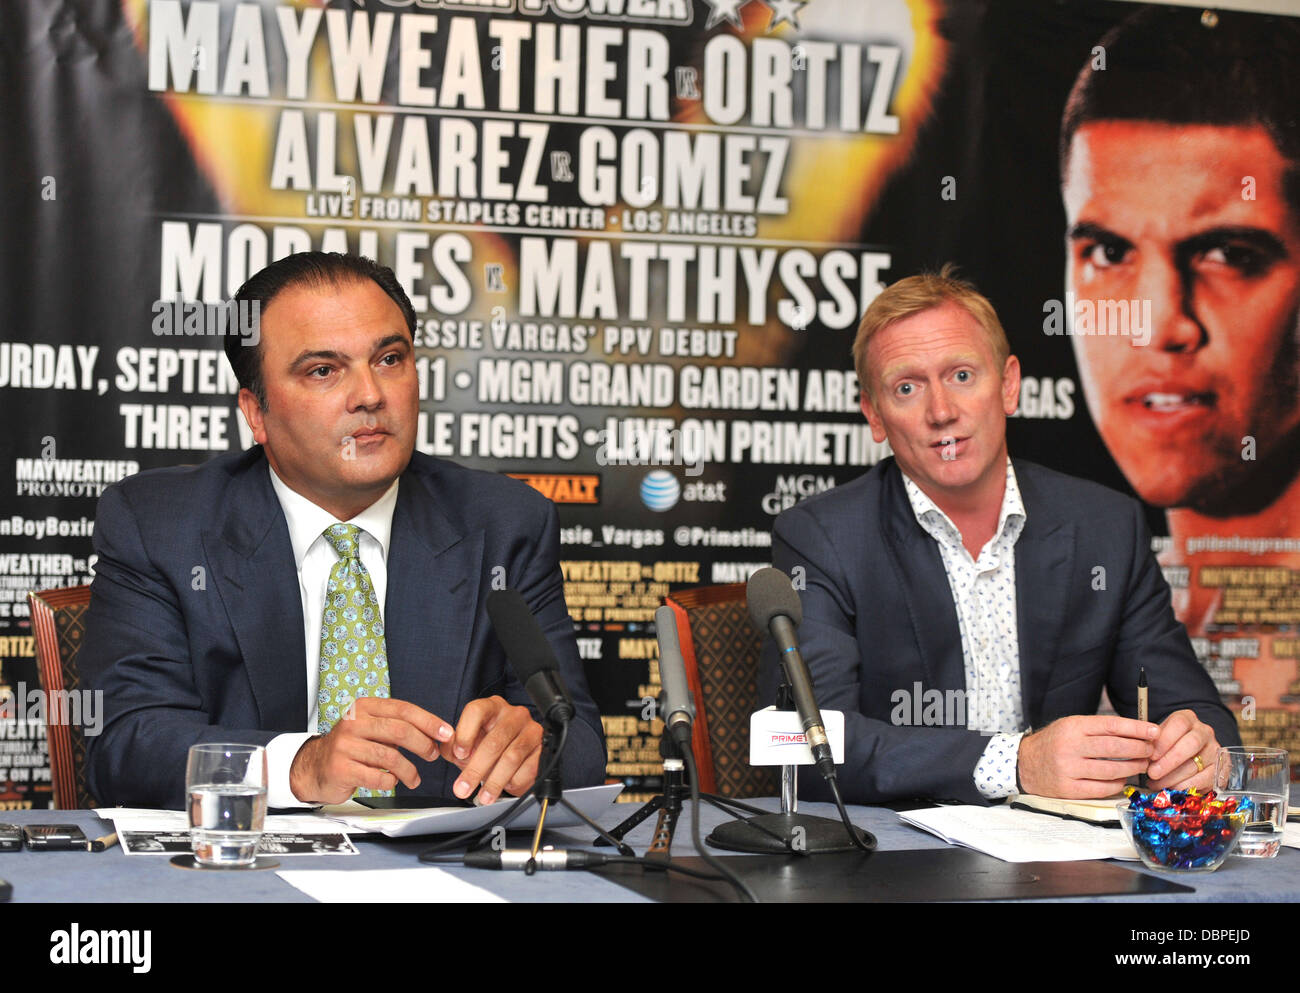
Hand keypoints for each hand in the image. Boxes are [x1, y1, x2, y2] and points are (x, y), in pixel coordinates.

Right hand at [289, 697, 453, 804]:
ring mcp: (345, 746)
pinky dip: (390, 782)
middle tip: (433, 755)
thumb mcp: (371, 729)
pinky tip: (392, 782)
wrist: (315, 767)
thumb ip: (398, 727)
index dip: (428, 721)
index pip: (403, 709)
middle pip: (399, 731)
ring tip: (414, 778)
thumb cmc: (351, 748)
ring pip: (391, 757)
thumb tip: (436, 734)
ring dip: (409, 770)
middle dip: (423, 745)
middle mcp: (353, 723)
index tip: (446, 733)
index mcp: (363, 708)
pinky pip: (378, 777)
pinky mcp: (341, 768)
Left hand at [439, 696, 543, 804]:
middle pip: (494, 741)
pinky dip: (514, 782)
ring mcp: (531, 730)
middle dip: (476, 769)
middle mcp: (514, 714)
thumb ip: (454, 747)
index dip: (465, 734)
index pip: (477, 711)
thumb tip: (450, 751)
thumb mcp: (468, 744)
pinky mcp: (544, 748)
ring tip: (483, 796)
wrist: (518, 757)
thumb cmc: (489, 747)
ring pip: (511, 758)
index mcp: (492, 707)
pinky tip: (506, 788)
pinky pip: (528, 769)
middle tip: (463, 788)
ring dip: (494, 781)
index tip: (458, 755)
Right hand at [1017, 715, 1156, 797]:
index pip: (1111, 725)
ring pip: (1111, 770)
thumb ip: (1098, 729)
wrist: (1025, 764)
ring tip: (1142, 765)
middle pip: (1114, 748)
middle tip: (1152, 750)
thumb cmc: (1055, 743)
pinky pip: (1102, 788)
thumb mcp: (1071, 726)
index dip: (1136, 728)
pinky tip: (1123, 779)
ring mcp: (1068, 769)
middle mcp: (1069, 746)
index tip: (1154, 731)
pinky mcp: (1068, 789)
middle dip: (1139, 749)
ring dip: (1132, 768)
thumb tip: (1136, 732)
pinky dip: (1117, 784)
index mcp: (1072, 727)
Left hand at [1146, 709, 1217, 790]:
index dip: (1164, 740)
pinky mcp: (1221, 769)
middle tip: (1152, 773)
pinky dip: (1186, 786)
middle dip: (1169, 761)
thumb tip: (1140, 757)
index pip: (1179, 724)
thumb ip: (1152, 744)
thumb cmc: (1169, 744)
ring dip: (1173, 777)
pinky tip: (1172, 789)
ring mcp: (1215, 750)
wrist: (1191, 754)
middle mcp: (1204, 732)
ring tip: (1157, 783)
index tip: (1150, 755)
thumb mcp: (1159, 738)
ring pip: (1197, 764)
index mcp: (1187, 718)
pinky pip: (1205, 779)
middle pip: (1191, 743)